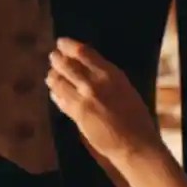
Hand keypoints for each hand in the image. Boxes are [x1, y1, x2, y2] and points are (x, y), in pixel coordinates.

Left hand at [46, 38, 161, 163]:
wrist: (134, 143)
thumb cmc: (136, 117)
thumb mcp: (124, 88)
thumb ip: (106, 77)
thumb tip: (89, 66)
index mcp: (111, 73)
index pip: (83, 52)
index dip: (69, 45)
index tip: (61, 42)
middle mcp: (95, 83)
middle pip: (67, 64)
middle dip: (57, 59)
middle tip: (53, 56)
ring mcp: (83, 99)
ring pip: (59, 81)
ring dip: (53, 76)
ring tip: (51, 75)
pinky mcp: (76, 114)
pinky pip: (60, 100)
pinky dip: (55, 93)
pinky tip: (54, 92)